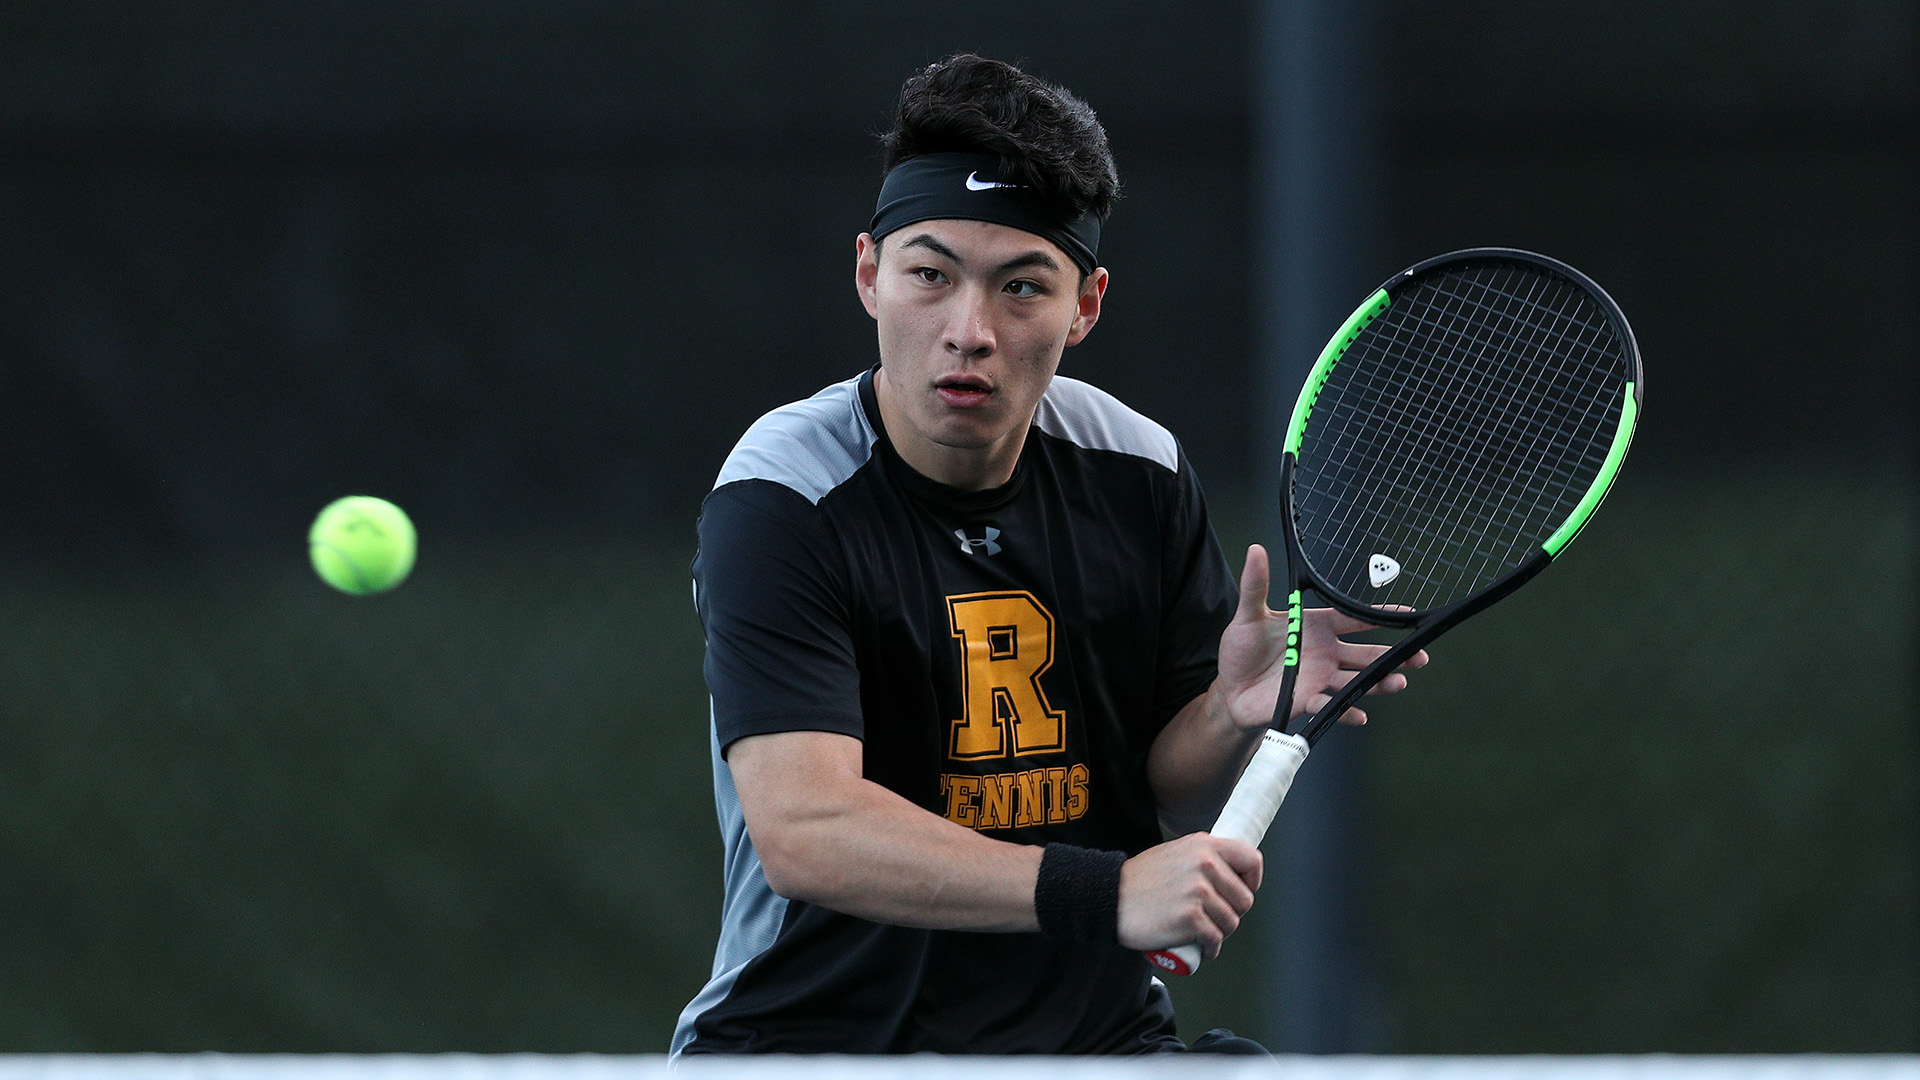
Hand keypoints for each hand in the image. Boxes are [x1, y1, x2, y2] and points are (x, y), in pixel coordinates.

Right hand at [1116, 832, 1261, 958]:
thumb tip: (1232, 874)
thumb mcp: (1177, 852)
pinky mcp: (1191, 918)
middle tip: (1212, 916)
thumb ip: (1205, 858)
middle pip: (1244, 899)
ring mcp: (1198, 891)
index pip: (1251, 859)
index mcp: (1205, 845)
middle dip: (1232, 913)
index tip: (1241, 891)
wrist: (1111, 897)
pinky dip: (1209, 949)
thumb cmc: (1141, 879)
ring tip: (1201, 930)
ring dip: (1219, 932)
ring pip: (1231, 922)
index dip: (1251, 881)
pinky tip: (1198, 946)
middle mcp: (1205, 864)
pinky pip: (1215, 940)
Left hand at [1212, 544, 1428, 730]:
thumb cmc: (1241, 651)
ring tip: (1398, 683)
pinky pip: (1331, 706)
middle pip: (1366, 653)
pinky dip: (1347, 712)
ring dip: (1378, 682)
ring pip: (1356, 679)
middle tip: (1418, 657)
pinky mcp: (1308, 700)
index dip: (1380, 616)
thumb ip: (1256, 585)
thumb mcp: (1248, 615)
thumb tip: (1256, 550)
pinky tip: (1360, 714)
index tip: (1408, 614)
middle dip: (1394, 656)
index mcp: (1315, 627)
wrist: (1230, 690)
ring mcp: (1320, 678)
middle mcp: (1324, 653)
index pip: (1353, 618)